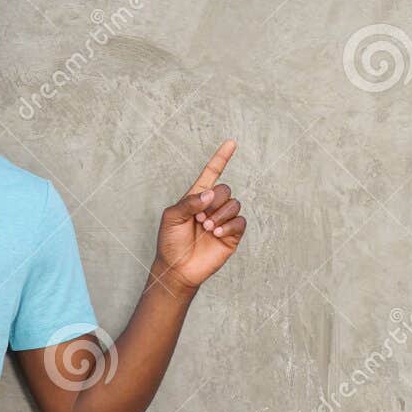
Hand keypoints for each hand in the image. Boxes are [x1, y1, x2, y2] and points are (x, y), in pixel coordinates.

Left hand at [155, 139, 246, 291]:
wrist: (177, 268)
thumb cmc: (170, 242)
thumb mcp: (171, 217)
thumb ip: (189, 202)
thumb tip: (210, 194)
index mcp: (197, 197)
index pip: (212, 173)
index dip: (221, 158)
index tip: (231, 143)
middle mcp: (212, 206)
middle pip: (225, 189)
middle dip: (214, 201)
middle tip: (200, 218)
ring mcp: (223, 220)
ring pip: (234, 204)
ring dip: (220, 215)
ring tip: (207, 228)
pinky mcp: (232, 235)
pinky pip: (240, 222)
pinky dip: (229, 225)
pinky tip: (217, 233)